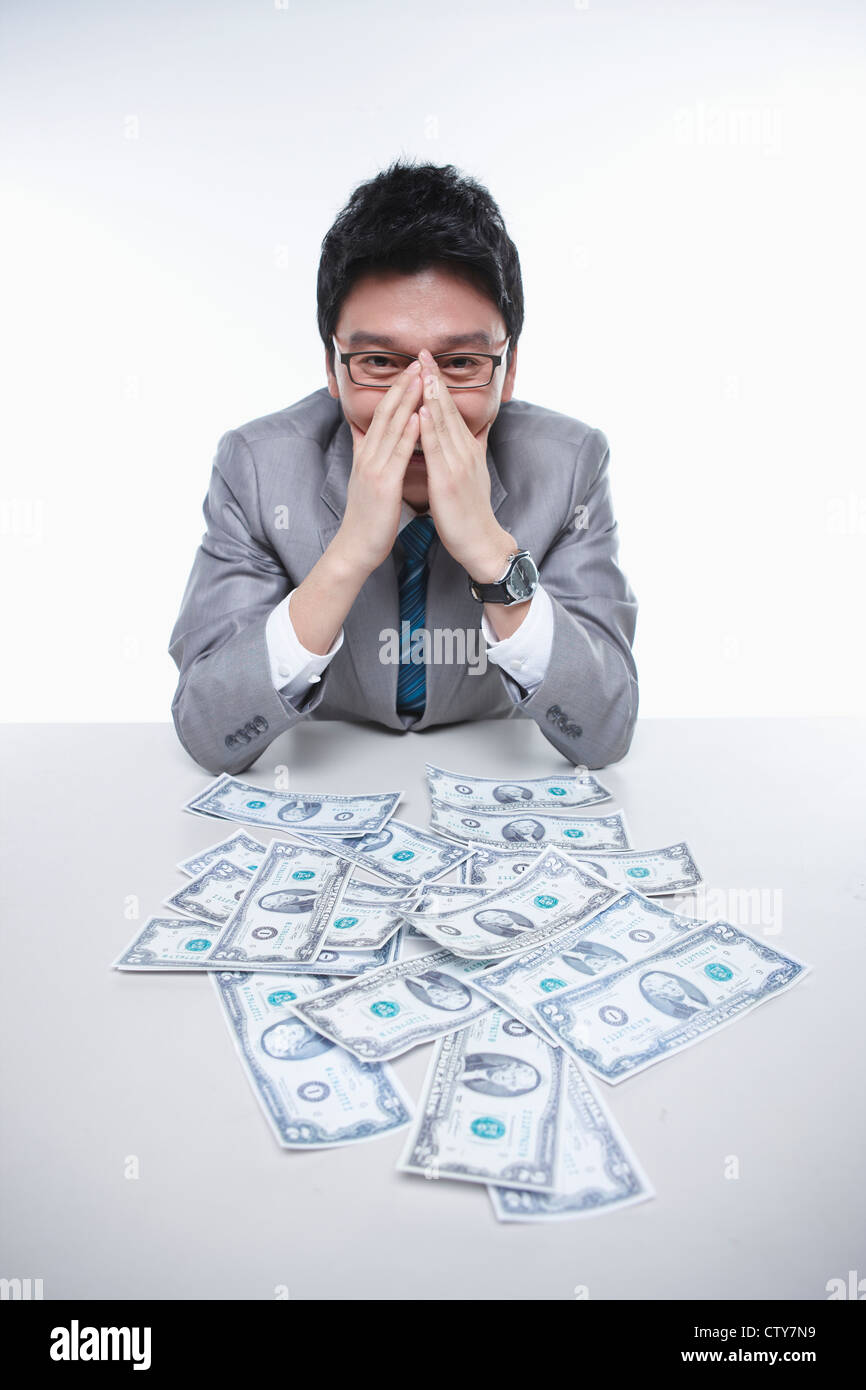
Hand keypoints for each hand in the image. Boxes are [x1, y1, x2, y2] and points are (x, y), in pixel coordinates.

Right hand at [333, 362, 422, 573]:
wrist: (356, 547)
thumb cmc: (369, 517)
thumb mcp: (368, 480)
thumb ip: (370, 457)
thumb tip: (369, 437)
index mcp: (366, 454)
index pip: (381, 413)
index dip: (396, 390)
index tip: (411, 371)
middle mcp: (367, 456)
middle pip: (385, 412)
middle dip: (402, 386)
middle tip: (418, 362)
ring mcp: (373, 468)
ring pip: (391, 427)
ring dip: (407, 400)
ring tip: (421, 378)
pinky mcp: (383, 484)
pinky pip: (397, 454)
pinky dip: (408, 433)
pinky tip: (419, 416)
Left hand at [417, 350, 515, 581]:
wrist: (481, 542)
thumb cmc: (469, 513)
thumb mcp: (468, 476)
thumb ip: (463, 453)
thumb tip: (462, 437)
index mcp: (466, 450)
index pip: (450, 410)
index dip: (438, 385)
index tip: (426, 362)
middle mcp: (464, 452)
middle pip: (447, 409)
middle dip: (434, 380)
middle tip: (423, 353)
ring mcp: (458, 465)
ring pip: (443, 424)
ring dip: (432, 396)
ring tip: (422, 371)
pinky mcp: (448, 481)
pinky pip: (437, 450)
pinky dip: (429, 428)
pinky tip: (422, 411)